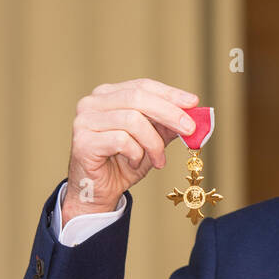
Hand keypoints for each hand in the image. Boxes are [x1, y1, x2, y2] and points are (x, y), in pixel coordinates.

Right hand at [62, 77, 199, 223]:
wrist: (101, 192)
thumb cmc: (123, 164)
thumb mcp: (151, 141)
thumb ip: (167, 125)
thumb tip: (195, 114)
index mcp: (108, 95)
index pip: (142, 86)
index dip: (169, 93)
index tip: (193, 103)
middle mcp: (93, 102)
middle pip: (138, 98)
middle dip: (169, 113)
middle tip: (190, 129)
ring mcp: (85, 120)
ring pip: (132, 120)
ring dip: (153, 143)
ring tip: (158, 160)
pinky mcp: (83, 141)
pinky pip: (121, 140)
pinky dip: (136, 154)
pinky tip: (134, 163)